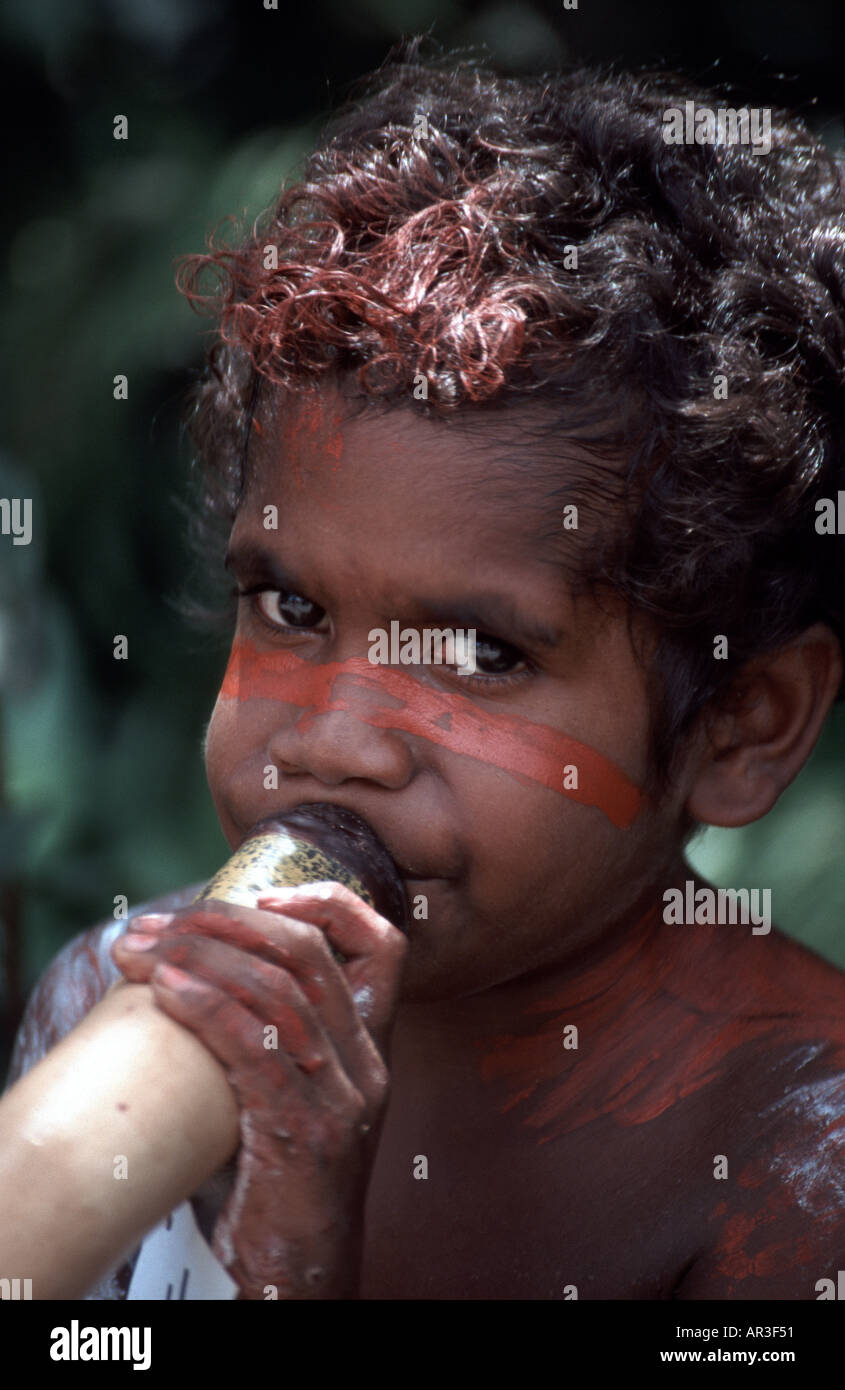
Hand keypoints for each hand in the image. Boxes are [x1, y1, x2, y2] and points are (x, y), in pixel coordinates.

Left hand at [110, 883, 406, 1298]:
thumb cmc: (275, 1183)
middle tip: (160, 922)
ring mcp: (343, 1100)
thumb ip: (269, 1040)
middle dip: (230, 922)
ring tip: (142, 952)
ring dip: (200, 958)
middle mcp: (367, 1067)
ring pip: (280, 991)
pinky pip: (256, 1047)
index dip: (331, 904)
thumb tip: (197, 970)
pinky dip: (207, 1006)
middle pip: (311, 955)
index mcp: (369, 1052)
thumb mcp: (287, 1098)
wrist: (297, 1277)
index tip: (263, 895)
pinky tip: (165, 992)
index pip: (384, 948)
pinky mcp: (306, 1135)